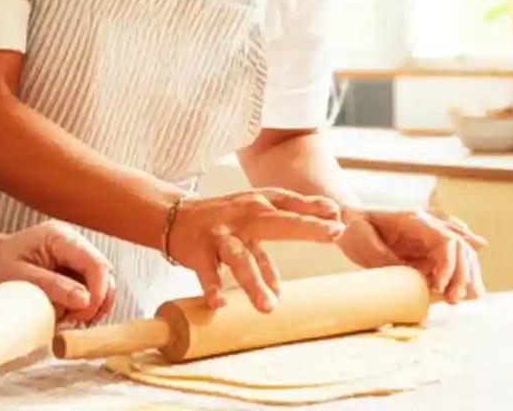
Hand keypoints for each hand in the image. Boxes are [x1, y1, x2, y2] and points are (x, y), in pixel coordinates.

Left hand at [0, 220, 115, 325]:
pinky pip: (90, 291)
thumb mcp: (19, 276)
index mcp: (61, 237)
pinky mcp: (74, 269)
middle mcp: (74, 243)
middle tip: (74, 321)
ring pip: (101, 285)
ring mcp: (76, 256)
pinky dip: (83, 307)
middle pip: (105, 274)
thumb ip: (52, 286)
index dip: (98, 292)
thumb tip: (85, 300)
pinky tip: (66, 315)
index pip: (96, 264)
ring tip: (67, 319)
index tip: (85, 315)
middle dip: (96, 302)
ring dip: (90, 307)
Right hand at [166, 189, 346, 312]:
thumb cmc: (221, 219)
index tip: (339, 218)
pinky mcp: (200, 252)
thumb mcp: (251, 220)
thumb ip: (276, 239)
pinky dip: (212, 288)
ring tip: (270, 307)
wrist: (172, 215)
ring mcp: (220, 235)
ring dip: (254, 282)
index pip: (291, 204)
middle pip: (277, 222)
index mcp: (257, 205)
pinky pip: (208, 273)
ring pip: (241, 258)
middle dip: (306, 227)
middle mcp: (242, 216)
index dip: (315, 209)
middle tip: (334, 234)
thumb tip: (302, 262)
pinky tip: (220, 304)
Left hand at [338, 207, 486, 303]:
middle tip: (453, 300)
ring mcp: (432, 237)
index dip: (449, 265)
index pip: (447, 240)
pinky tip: (471, 290)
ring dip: (468, 275)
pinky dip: (464, 273)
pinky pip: (455, 259)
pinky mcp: (430, 249)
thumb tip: (408, 276)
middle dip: (463, 275)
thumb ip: (386, 258)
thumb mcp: (364, 243)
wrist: (349, 223)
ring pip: (464, 252)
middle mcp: (430, 226)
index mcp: (416, 221)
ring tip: (468, 298)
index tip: (438, 288)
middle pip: (461, 247)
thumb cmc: (355, 230)